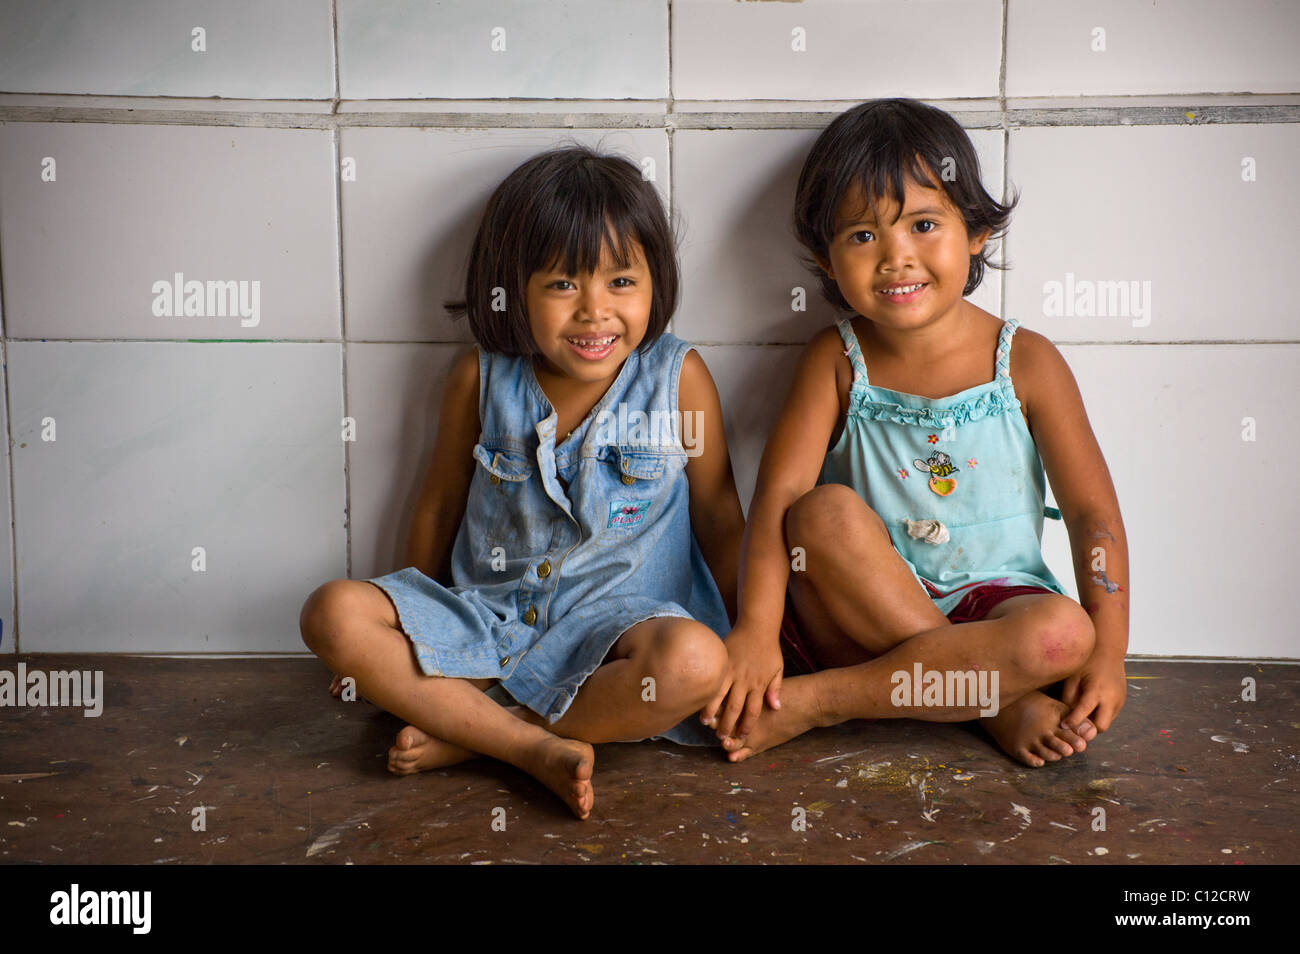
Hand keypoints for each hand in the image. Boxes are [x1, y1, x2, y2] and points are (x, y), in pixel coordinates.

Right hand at [699, 621, 783, 742]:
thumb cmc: (768, 648)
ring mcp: (731, 671)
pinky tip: (698, 700)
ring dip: (712, 711)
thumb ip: (775, 689)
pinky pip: (712, 680)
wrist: (757, 625)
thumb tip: (776, 708)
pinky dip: (706, 692)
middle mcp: (744, 680)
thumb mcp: (778, 668)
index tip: (741, 736)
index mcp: (759, 684)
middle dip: (727, 725)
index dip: (746, 726)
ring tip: (706, 723)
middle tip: (721, 737)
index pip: (753, 711)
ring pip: (719, 696)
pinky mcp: (722, 662)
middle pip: (735, 708)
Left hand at [1060, 652, 1125, 731]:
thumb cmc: (1087, 662)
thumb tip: (1066, 716)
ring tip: (1081, 714)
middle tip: (1075, 725)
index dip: (1073, 722)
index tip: (1063, 726)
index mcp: (1097, 690)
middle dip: (1088, 729)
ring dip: (1094, 722)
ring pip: (1106, 722)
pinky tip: (1090, 708)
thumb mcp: (1073, 677)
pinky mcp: (1122, 702)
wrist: (1109, 651)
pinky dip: (1100, 716)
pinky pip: (1110, 716)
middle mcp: (1112, 698)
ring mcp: (1119, 701)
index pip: (1084, 712)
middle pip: (1101, 727)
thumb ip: (1068, 697)